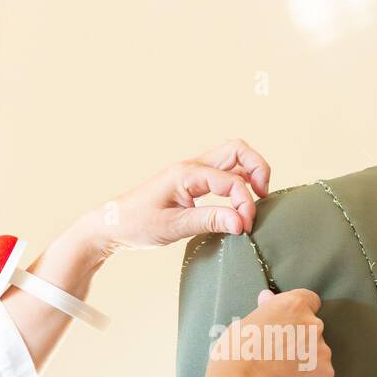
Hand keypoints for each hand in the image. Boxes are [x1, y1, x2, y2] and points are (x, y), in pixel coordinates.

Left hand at [70, 138, 271, 255]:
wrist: (113, 224)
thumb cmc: (138, 224)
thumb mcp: (174, 226)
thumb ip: (210, 222)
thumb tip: (242, 223)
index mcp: (186, 173)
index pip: (231, 181)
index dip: (245, 203)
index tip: (245, 228)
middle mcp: (192, 166)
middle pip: (238, 148)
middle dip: (258, 168)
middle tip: (262, 196)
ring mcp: (193, 172)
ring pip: (233, 156)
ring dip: (251, 171)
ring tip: (256, 198)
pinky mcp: (193, 182)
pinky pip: (224, 170)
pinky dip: (240, 180)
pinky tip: (240, 202)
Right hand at [203, 288, 334, 376]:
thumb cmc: (235, 357)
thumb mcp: (243, 324)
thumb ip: (265, 311)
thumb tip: (268, 298)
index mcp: (294, 306)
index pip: (309, 300)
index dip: (298, 312)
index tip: (288, 323)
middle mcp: (313, 325)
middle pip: (312, 327)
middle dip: (299, 337)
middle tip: (277, 353)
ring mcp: (322, 352)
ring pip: (317, 352)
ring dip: (305, 359)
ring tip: (280, 372)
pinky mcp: (325, 375)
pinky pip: (319, 374)